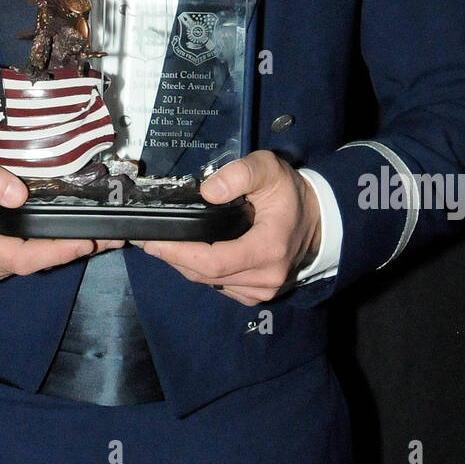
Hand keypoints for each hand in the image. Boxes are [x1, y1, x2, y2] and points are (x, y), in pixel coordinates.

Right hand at [0, 137, 122, 282]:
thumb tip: (18, 195)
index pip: (20, 256)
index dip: (54, 252)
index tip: (83, 242)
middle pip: (30, 264)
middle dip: (68, 252)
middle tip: (107, 239)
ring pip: (30, 265)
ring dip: (62, 252)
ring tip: (98, 237)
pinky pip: (24, 260)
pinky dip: (49, 251)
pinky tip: (72, 238)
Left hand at [131, 151, 320, 305]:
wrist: (317, 219)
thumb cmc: (289, 192)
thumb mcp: (268, 169)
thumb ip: (239, 174)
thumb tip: (208, 192)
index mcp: (268, 249)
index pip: (214, 261)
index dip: (178, 253)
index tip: (152, 241)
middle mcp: (266, 277)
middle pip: (205, 274)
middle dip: (172, 257)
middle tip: (147, 239)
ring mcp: (261, 290)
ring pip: (209, 283)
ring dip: (183, 265)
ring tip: (164, 243)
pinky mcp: (256, 294)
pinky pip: (218, 286)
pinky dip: (200, 271)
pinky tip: (189, 253)